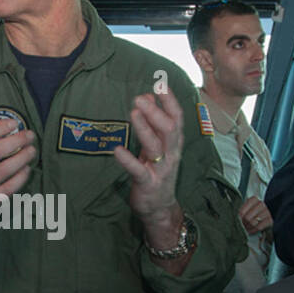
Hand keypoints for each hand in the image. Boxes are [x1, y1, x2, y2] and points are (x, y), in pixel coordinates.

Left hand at [113, 92, 184, 221]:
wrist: (159, 208)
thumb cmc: (157, 172)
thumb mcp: (158, 146)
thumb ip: (154, 123)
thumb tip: (148, 97)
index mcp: (174, 143)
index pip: (176, 118)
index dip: (170, 101)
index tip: (160, 84)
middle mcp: (171, 154)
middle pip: (169, 129)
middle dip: (156, 112)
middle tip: (139, 98)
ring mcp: (161, 169)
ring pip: (155, 146)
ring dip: (144, 128)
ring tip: (133, 113)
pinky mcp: (148, 184)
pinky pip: (138, 170)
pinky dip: (128, 160)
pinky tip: (117, 150)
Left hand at [239, 196, 271, 235]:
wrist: (266, 213)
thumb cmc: (252, 211)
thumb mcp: (247, 208)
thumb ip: (241, 211)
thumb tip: (234, 219)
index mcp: (254, 199)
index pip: (242, 212)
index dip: (238, 219)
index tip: (237, 222)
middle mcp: (261, 204)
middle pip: (247, 218)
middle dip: (243, 224)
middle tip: (241, 226)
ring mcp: (267, 212)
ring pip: (253, 223)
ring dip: (247, 227)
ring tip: (245, 229)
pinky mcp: (270, 220)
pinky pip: (259, 227)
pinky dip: (253, 230)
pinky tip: (250, 231)